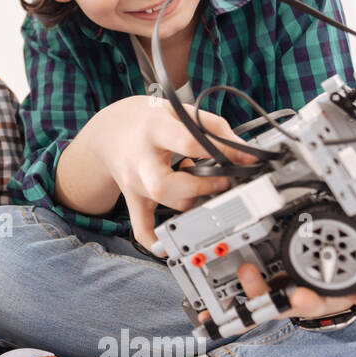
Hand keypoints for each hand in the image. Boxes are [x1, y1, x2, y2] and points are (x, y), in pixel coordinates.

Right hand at [89, 96, 261, 249]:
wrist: (110, 130)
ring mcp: (135, 183)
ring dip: (192, 200)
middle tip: (223, 181)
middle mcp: (140, 159)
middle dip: (201, 187)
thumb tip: (245, 151)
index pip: (188, 142)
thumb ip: (213, 127)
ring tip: (198, 183)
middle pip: (165, 185)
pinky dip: (155, 241)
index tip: (246, 157)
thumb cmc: (147, 119)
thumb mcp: (178, 110)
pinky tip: (170, 246)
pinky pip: (141, 227)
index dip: (221, 151)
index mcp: (154, 130)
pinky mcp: (134, 199)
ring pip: (165, 203)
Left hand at [234, 227, 355, 320]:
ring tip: (256, 277)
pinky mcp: (268, 294)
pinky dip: (249, 283)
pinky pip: (255, 294)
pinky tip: (245, 270)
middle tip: (304, 297)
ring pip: (280, 303)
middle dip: (311, 301)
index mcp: (346, 291)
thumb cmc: (342, 276)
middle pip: (317, 304)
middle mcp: (319, 298)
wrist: (310, 290)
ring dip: (269, 293)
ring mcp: (291, 298)